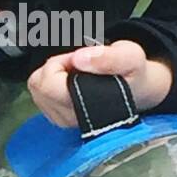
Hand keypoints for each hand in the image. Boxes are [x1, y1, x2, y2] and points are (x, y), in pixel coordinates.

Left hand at [26, 40, 173, 128]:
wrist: (140, 90)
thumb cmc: (134, 73)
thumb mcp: (130, 56)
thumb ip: (107, 57)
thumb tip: (78, 59)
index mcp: (87, 108)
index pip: (49, 85)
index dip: (61, 64)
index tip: (81, 59)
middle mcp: (72, 119)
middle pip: (39, 85)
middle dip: (55, 67)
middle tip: (79, 63)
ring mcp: (64, 120)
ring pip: (36, 89)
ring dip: (51, 74)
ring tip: (77, 72)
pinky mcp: (58, 118)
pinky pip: (39, 94)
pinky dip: (50, 82)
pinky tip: (71, 81)